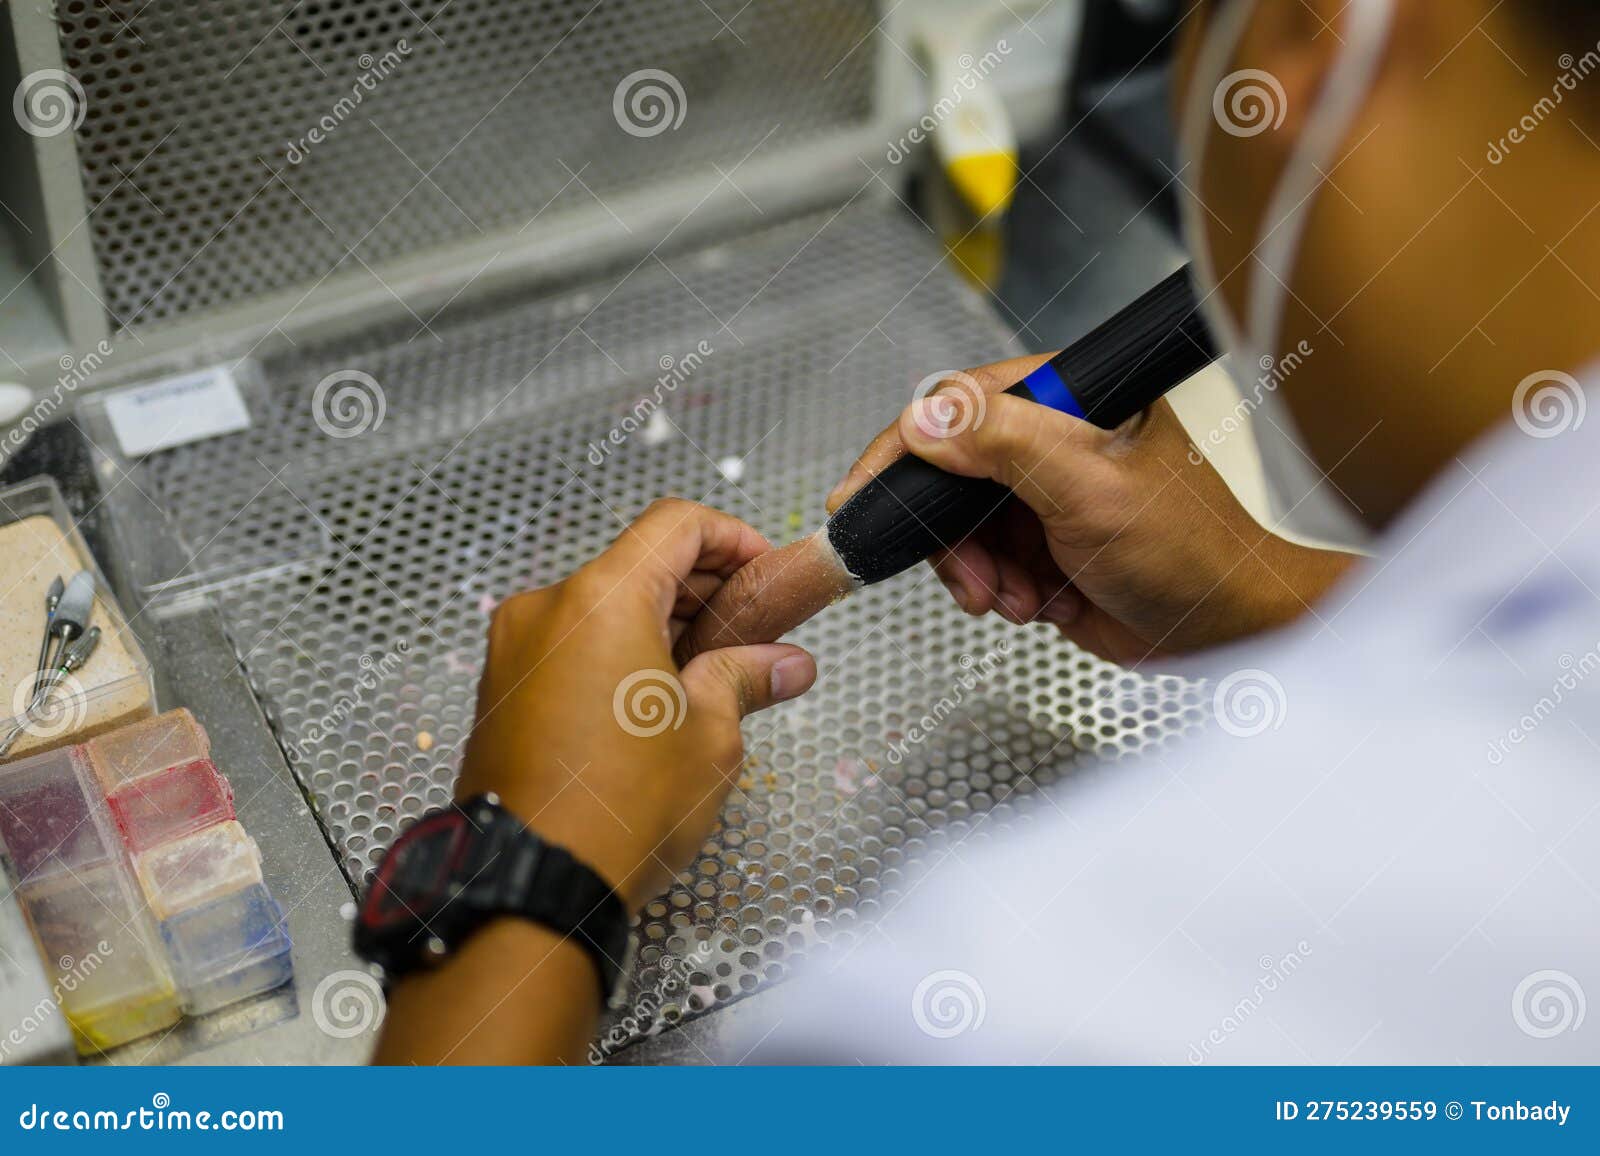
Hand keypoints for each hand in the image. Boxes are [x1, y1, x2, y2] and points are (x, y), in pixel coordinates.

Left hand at [456, 499, 817, 908]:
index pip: (675, 525)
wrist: (533, 883)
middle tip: (753, 630)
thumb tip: (784, 665)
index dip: (732, 537)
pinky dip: (617, 654)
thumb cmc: (616, 812)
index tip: (763, 568)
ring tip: (710, 675)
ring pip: (601, 607)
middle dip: (702, 588)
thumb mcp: (709, 737)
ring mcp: (515, 650)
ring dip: (660, 625)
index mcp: (601, 600)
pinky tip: (656, 702)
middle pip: (637, 563)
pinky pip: (569, 646)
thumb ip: (746, 678)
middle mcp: (546, 610)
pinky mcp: (503, 690)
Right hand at [828, 354, 1355, 665]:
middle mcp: (1055, 436)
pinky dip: (994, 589)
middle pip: (950, 471)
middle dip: (948, 532)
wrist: (1229, 631)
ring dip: (973, 569)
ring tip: (1009, 594)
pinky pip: (984, 562)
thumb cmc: (1193, 551)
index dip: (904, 449)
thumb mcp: (1091, 490)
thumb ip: (1006, 445)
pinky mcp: (1045, 542)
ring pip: (961, 525)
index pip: (959, 403)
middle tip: (963, 572)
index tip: (862, 492)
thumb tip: (927, 417)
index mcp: (1070, 396)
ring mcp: (1048, 492)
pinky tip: (1030, 601)